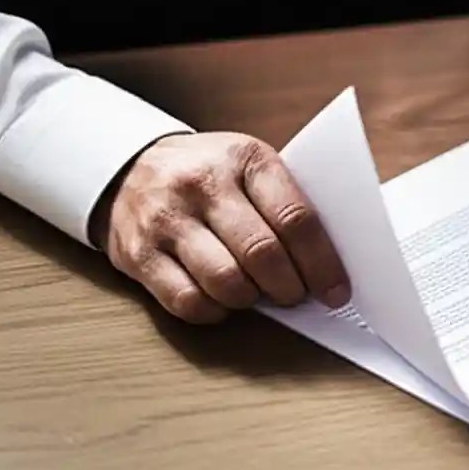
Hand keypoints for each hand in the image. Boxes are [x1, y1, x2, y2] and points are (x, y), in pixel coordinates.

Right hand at [91, 133, 350, 323]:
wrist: (132, 165)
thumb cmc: (211, 175)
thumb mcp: (251, 166)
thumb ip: (286, 205)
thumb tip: (328, 265)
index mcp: (245, 158)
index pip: (295, 218)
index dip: (322, 263)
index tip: (336, 291)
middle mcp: (203, 184)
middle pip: (262, 253)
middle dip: (289, 287)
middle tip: (296, 295)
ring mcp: (167, 218)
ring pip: (225, 281)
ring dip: (251, 299)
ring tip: (257, 293)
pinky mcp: (138, 253)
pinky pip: (187, 301)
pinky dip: (214, 310)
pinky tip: (222, 300)